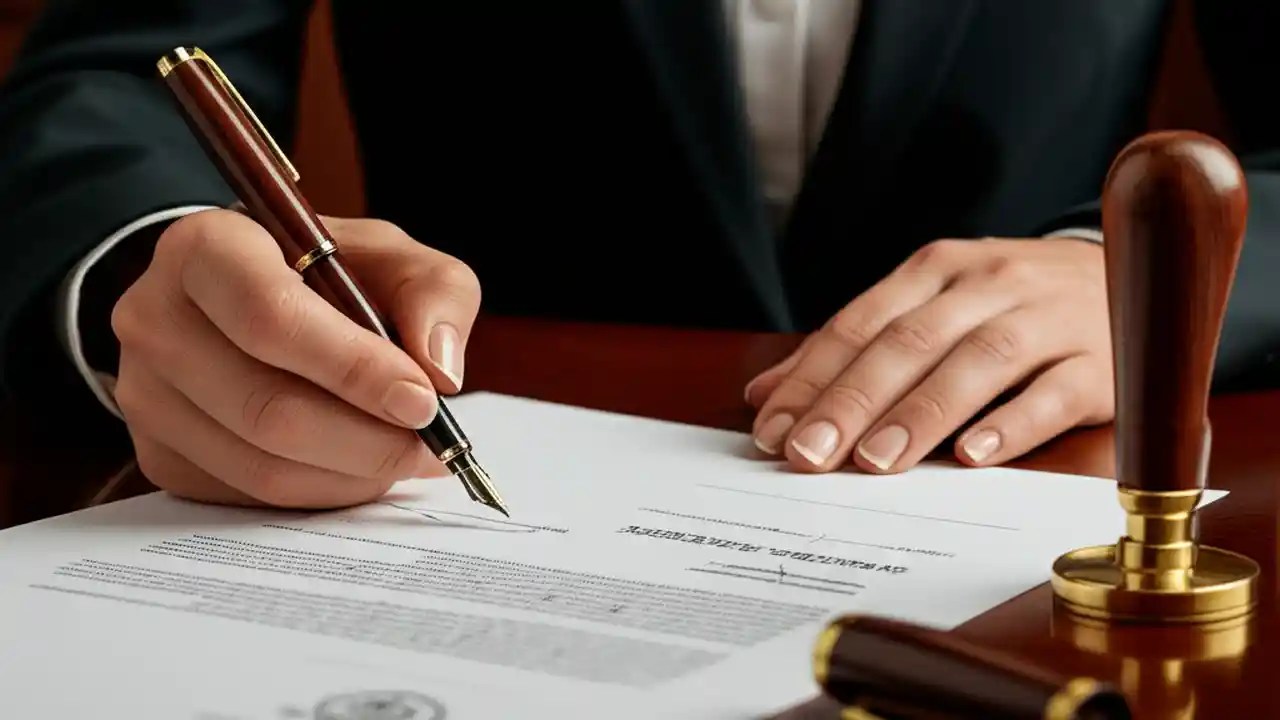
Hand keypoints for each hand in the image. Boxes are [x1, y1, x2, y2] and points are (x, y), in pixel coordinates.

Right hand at [110, 209, 480, 507]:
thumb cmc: (323, 273)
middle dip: (368, 439)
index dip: (354, 369)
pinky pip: (250, 497)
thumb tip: (439, 369)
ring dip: (353, 473)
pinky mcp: (157, 453)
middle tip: (431, 445)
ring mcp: (144, 393)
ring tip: (405, 454)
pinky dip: (322, 492)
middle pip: (268, 408)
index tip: (423, 401)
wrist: (242, 297)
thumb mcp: (389, 256)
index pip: (271, 318)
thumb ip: (434, 293)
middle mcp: (155, 318)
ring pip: (261, 466)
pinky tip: (357, 465)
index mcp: (205, 247)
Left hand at [744, 237, 1113, 472]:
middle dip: (853, 401)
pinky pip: (1054, 392)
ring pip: (976, 362)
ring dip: (922, 413)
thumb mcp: (928, 308)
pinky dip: (1013, 423)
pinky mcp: (1098, 359)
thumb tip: (765, 395)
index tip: (775, 431)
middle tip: (810, 455)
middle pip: (909, 342)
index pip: (860, 324)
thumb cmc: (1008, 306)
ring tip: (876, 462)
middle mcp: (986, 284)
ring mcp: (1045, 318)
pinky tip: (974, 456)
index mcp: (934, 270)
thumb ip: (851, 351)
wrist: (1130, 278)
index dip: (813, 378)